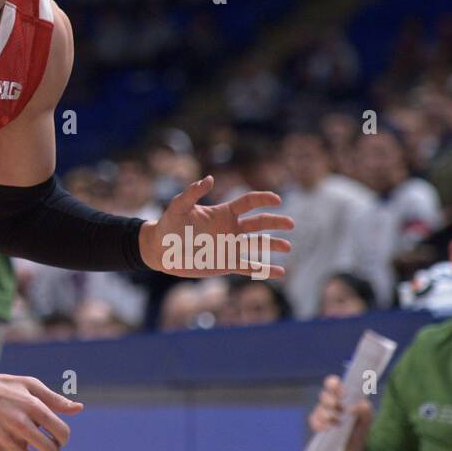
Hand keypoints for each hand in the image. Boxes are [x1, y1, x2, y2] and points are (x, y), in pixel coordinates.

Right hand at [0, 372, 81, 450]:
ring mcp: (6, 438)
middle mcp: (21, 423)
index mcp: (33, 406)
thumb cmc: (1, 386)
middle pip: (51, 450)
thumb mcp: (29, 385)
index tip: (57, 439)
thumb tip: (80, 409)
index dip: (63, 439)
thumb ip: (54, 399)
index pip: (62, 433)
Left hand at [139, 175, 293, 278]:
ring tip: (288, 246)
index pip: (247, 203)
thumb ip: (192, 192)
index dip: (262, 199)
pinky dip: (265, 270)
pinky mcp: (226, 263)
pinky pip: (249, 267)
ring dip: (273, 245)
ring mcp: (230, 247)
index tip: (276, 199)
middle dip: (275, 222)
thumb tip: (208, 178)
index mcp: (222, 213)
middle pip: (258, 223)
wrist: (161, 249)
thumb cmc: (168, 224)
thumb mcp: (178, 206)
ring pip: (257, 245)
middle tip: (291, 223)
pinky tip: (281, 272)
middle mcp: (230, 229)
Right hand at [308, 375, 373, 450]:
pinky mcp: (317, 425)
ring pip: (319, 409)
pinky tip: (327, 429)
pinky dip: (320, 425)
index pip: (332, 383)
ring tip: (337, 424)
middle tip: (339, 409)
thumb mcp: (366, 421)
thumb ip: (365, 410)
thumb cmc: (359, 431)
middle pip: (324, 396)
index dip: (334, 384)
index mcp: (341, 397)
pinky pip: (314, 421)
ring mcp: (322, 414)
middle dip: (330, 402)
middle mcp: (329, 403)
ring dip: (328, 416)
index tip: (342, 394)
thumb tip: (354, 406)